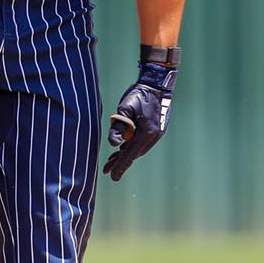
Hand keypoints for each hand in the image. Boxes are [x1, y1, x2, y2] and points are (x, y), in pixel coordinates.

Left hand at [104, 58, 176, 181]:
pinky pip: (140, 143)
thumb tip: (112, 144)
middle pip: (133, 154)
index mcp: (146, 133)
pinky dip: (130, 147)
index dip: (119, 166)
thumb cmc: (139, 95)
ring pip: (137, 149)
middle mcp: (152, 137)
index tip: (111, 177)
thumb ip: (118, 126)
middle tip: (106, 171)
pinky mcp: (155, 130)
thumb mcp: (125, 109)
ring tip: (111, 161)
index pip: (129, 154)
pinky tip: (122, 149)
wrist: (157, 85)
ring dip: (124, 155)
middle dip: (120, 163)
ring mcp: (155, 134)